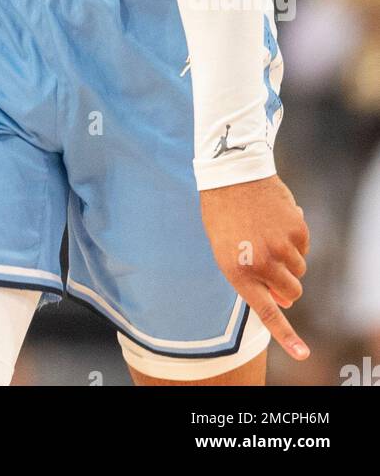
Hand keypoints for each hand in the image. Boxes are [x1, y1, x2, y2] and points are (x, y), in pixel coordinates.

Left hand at [200, 174, 310, 361]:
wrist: (230, 173)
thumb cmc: (223, 215)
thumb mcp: (226, 251)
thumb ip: (252, 279)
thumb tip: (286, 300)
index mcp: (238, 271)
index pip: (267, 312)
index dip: (286, 335)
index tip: (302, 353)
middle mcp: (263, 262)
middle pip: (292, 293)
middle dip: (287, 286)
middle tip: (272, 267)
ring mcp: (281, 245)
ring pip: (299, 270)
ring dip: (289, 260)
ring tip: (266, 235)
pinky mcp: (296, 228)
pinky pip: (304, 247)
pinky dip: (294, 239)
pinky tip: (275, 221)